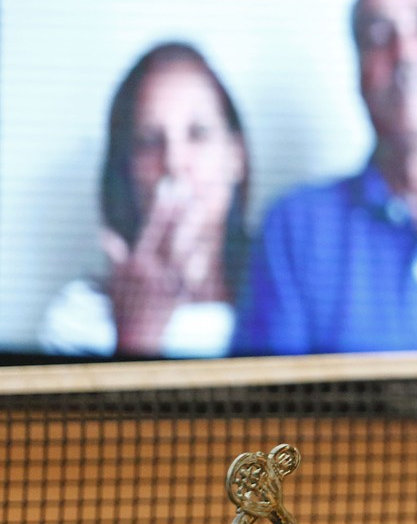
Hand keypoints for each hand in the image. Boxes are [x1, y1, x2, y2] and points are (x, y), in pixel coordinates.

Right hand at [103, 182, 214, 354]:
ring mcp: (170, 283)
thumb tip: (106, 234)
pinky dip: (196, 260)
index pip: (151, 227)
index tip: (168, 183)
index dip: (160, 205)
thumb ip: (116, 257)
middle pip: (169, 233)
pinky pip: (192, 274)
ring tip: (200, 205)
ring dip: (192, 227)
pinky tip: (202, 245)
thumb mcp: (115, 281)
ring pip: (184, 249)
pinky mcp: (183, 296)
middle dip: (178, 209)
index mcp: (136, 263)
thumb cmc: (123, 308)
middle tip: (188, 185)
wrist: (136, 340)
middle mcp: (153, 271)